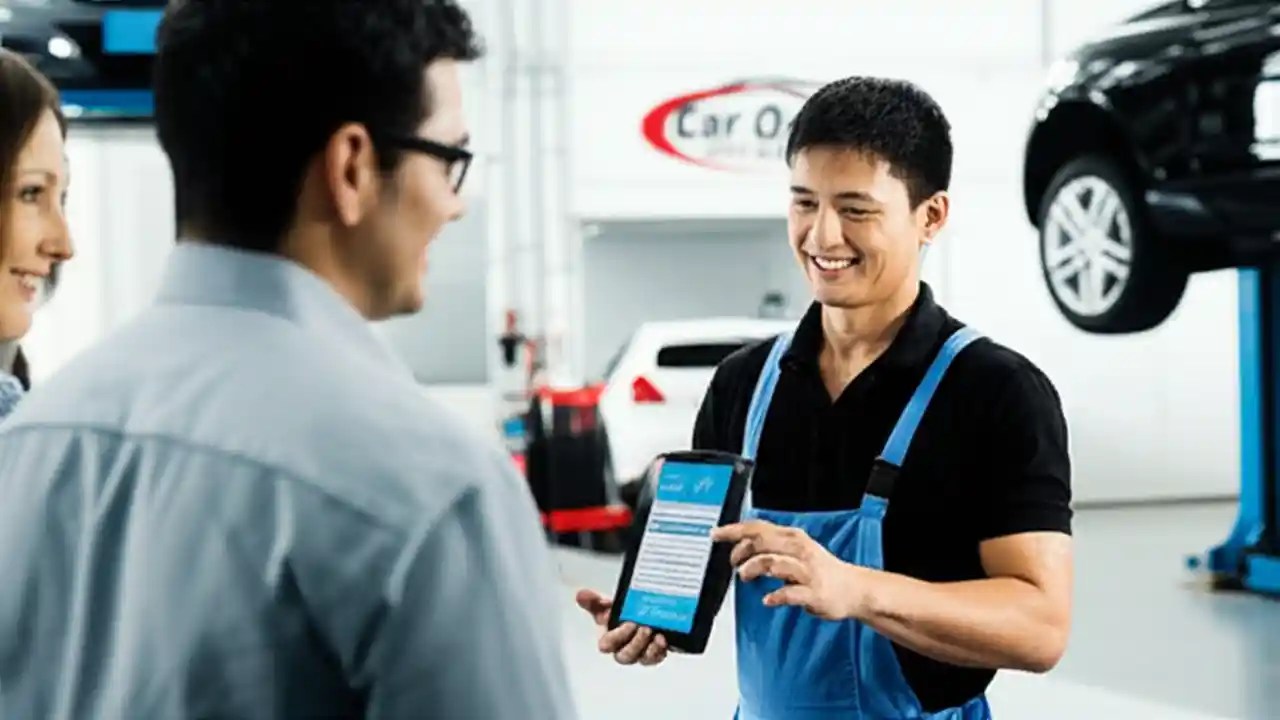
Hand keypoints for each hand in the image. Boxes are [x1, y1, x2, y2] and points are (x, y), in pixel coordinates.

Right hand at [574, 589, 669, 665]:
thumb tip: (580, 595)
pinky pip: (656, 658)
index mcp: (610, 639)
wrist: (645, 615)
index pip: (606, 645)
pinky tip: (662, 638)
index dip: (616, 637)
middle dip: (634, 642)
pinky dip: (659, 649)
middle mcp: (623, 650)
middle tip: (643, 627)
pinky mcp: (655, 655)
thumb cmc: (623, 614)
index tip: (627, 623)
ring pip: (642, 659)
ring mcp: (640, 654)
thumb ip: (594, 602)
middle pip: (625, 656)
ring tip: (653, 631)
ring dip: (648, 647)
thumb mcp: (609, 606)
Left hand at [712, 520, 868, 620]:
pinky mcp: (813, 593)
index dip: (734, 530)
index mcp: (792, 537)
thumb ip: (772, 545)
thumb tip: (741, 543)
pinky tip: (767, 599)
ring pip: (772, 563)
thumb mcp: (796, 549)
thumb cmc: (821, 570)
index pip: (758, 528)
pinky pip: (789, 593)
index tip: (715, 534)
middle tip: (734, 562)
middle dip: (741, 551)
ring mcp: (806, 572)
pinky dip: (775, 596)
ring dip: (753, 569)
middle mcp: (798, 550)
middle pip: (762, 542)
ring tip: (746, 577)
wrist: (854, 589)